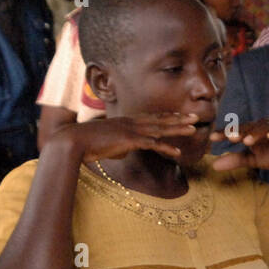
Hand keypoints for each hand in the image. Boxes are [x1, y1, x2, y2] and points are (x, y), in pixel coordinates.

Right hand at [66, 113, 202, 163]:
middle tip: (196, 117)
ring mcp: (130, 130)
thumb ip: (119, 147)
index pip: (151, 118)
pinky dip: (166, 148)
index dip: (168, 117)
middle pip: (160, 120)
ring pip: (160, 129)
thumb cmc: (86, 144)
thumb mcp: (107, 145)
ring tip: (194, 129)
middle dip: (179, 118)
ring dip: (178, 129)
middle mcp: (130, 122)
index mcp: (126, 121)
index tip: (181, 116)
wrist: (73, 141)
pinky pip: (152, 144)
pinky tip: (178, 152)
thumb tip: (124, 152)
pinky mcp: (128, 140)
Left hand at [209, 118, 268, 170]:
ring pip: (263, 128)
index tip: (212, 138)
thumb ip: (235, 160)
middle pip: (248, 127)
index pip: (236, 131)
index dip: (224, 133)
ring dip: (255, 133)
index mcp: (251, 131)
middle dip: (239, 131)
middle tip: (229, 137)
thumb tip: (214, 165)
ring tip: (246, 141)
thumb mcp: (253, 159)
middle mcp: (261, 126)